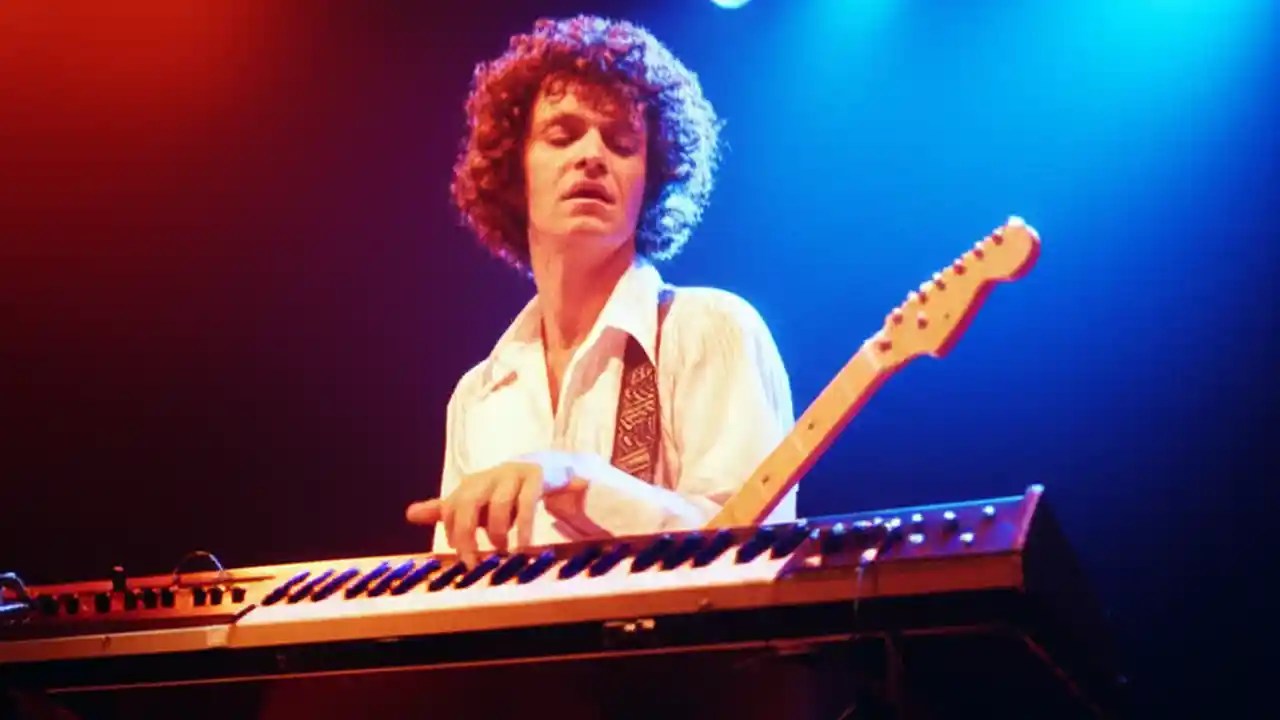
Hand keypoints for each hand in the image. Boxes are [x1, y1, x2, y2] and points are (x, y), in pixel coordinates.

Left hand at [404, 451, 585, 566]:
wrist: (543, 469)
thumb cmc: (502, 493)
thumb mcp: (474, 504)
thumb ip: (444, 511)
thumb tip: (409, 514)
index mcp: (470, 484)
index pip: (451, 508)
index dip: (452, 533)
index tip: (461, 558)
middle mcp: (487, 477)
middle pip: (468, 502)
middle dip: (467, 533)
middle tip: (472, 562)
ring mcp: (512, 476)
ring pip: (498, 503)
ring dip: (497, 531)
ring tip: (501, 550)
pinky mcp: (535, 478)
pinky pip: (526, 504)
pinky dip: (523, 528)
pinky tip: (522, 546)